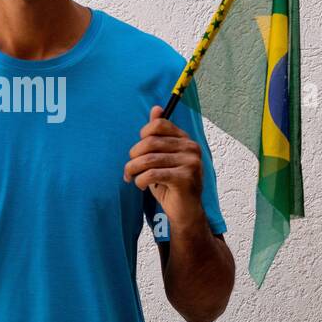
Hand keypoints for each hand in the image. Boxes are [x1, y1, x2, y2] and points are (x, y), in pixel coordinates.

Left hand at [123, 105, 203, 220]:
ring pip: (149, 159)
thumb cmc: (170, 184)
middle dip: (134, 156)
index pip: (159, 125)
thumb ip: (159, 135)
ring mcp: (191, 163)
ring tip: (131, 177)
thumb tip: (156, 108)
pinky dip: (141, 180)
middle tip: (129, 169)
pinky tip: (141, 185)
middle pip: (151, 142)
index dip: (142, 136)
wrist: (185, 212)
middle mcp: (191, 148)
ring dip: (133, 169)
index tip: (137, 152)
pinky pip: (153, 174)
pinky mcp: (185, 178)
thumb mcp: (162, 157)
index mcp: (185, 140)